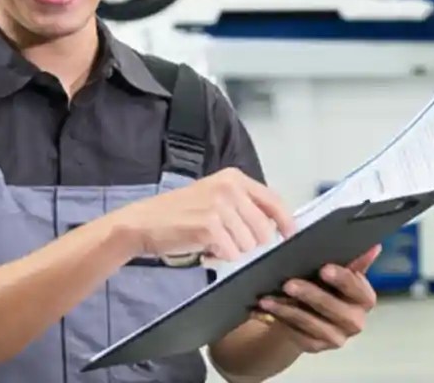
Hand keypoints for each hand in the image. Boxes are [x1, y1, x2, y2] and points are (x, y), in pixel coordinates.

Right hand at [110, 168, 296, 261]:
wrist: (143, 222)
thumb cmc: (178, 212)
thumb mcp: (214, 197)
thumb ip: (243, 205)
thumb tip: (275, 225)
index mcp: (234, 178)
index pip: (274, 200)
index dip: (285, 221)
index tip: (290, 234)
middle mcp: (229, 188)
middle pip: (264, 229)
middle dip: (251, 242)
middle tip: (227, 240)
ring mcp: (219, 207)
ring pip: (250, 245)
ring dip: (233, 250)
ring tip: (212, 242)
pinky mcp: (209, 227)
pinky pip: (232, 254)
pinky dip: (220, 257)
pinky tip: (205, 248)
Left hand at [253, 245, 380, 352]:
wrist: (312, 314)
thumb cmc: (328, 286)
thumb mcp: (338, 271)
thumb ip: (353, 261)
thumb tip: (374, 246)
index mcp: (364, 299)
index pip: (357, 288)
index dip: (342, 279)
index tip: (324, 269)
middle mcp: (355, 321)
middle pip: (333, 309)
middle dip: (310, 295)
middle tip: (288, 283)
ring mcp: (336, 338)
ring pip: (310, 323)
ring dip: (287, 309)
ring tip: (268, 298)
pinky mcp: (316, 346)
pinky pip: (296, 333)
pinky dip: (279, 319)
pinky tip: (265, 309)